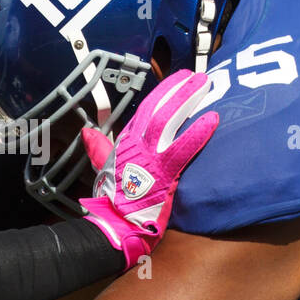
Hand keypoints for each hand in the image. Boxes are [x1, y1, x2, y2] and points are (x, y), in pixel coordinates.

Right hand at [79, 69, 218, 265]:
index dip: (161, 93)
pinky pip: (183, 148)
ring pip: (168, 120)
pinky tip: (212, 118)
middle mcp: (136, 145)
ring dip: (187, 100)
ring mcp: (149, 157)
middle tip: (196, 75)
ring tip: (205, 85)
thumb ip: (98, 149)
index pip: (144, 111)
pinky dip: (198, 132)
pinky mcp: (163, 172)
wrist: (114, 224)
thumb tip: (86, 132)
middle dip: (177, 89)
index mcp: (124, 143)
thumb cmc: (111, 200)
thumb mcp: (103, 169)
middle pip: (157, 109)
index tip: (177, 80)